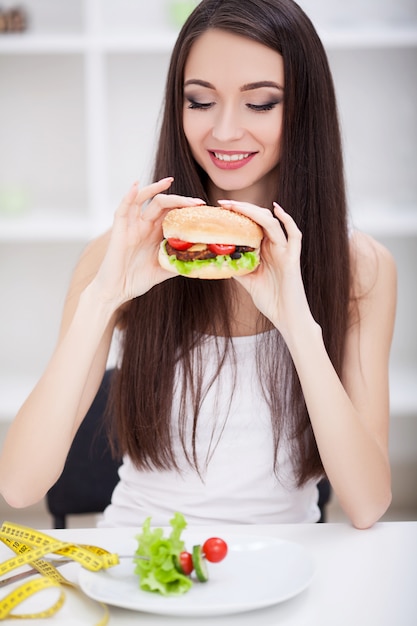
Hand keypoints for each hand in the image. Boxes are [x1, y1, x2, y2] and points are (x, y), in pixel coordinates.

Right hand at [93, 178, 203, 307]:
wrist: (116, 291)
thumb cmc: (136, 281)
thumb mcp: (162, 271)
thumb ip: (176, 262)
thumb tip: (197, 261)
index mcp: (154, 233)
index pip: (172, 213)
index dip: (186, 208)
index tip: (203, 209)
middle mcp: (143, 226)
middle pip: (162, 204)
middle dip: (180, 200)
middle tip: (197, 202)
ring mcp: (131, 226)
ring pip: (142, 199)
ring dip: (155, 189)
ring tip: (169, 181)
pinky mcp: (119, 230)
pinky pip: (123, 209)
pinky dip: (129, 196)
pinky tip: (136, 185)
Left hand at [218, 199, 313, 335]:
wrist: (287, 317)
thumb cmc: (271, 300)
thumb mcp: (248, 281)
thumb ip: (238, 268)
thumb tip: (220, 259)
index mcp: (265, 250)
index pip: (251, 225)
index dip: (238, 215)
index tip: (220, 209)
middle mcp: (275, 247)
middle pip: (260, 219)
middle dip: (242, 209)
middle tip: (223, 203)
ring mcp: (285, 251)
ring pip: (272, 223)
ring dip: (254, 212)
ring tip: (237, 205)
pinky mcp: (292, 259)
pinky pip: (294, 236)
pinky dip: (288, 221)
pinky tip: (277, 210)